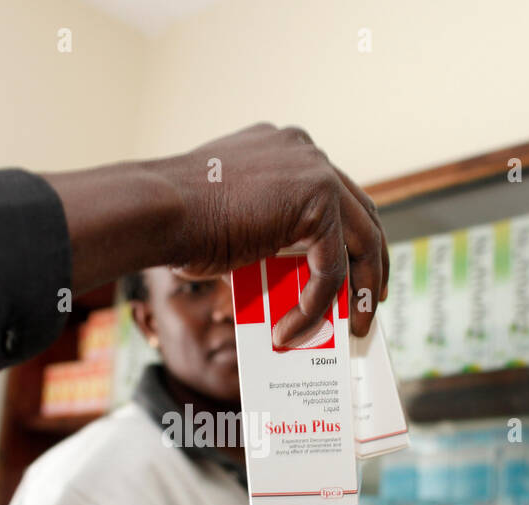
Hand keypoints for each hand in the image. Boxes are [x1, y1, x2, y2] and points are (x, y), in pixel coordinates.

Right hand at [157, 124, 387, 345]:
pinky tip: (293, 330)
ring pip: (361, 241)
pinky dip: (317, 305)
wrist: (157, 211)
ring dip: (362, 289)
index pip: (335, 196)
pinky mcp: (317, 202)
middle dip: (371, 261)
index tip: (355, 271)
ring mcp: (316, 172)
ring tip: (355, 327)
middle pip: (362, 212)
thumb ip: (267, 236)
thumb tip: (284, 282)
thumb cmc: (176, 223)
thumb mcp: (231, 225)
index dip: (350, 236)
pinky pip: (332, 266)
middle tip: (371, 299)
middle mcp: (306, 152)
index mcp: (286, 150)